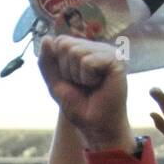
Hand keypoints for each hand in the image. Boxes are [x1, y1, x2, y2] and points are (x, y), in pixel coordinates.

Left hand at [37, 35, 132, 152]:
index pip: (60, 41)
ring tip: (90, 85)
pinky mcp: (116, 60)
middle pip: (66, 45)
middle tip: (83, 85)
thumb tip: (46, 38)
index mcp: (86, 49)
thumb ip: (46, 61)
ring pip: (75, 52)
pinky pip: (87, 62)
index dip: (59, 65)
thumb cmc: (79, 105)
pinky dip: (87, 78)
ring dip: (77, 76)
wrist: (95, 125)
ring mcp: (108, 51)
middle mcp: (98, 47)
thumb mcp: (55, 82)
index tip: (72, 80)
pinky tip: (99, 85)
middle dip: (67, 70)